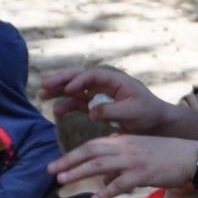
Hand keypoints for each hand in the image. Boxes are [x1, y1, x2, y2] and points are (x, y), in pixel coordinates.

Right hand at [40, 67, 174, 134]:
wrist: (155, 122)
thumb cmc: (147, 113)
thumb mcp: (131, 112)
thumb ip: (110, 111)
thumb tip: (90, 111)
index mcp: (115, 80)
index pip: (93, 75)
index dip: (79, 80)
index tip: (68, 89)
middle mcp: (105, 84)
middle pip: (79, 77)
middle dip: (61, 80)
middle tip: (44, 85)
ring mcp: (99, 94)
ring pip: (75, 89)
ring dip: (59, 91)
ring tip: (42, 95)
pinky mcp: (96, 105)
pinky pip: (78, 103)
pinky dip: (67, 105)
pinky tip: (56, 111)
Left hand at [50, 134, 197, 197]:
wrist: (193, 157)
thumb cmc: (169, 156)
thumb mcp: (141, 154)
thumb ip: (121, 164)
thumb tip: (105, 181)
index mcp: (125, 140)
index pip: (93, 145)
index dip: (74, 154)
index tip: (59, 162)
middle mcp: (126, 147)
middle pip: (90, 152)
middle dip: (68, 161)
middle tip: (50, 170)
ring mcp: (134, 160)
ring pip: (99, 165)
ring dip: (79, 173)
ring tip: (62, 181)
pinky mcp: (143, 174)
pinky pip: (120, 184)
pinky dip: (106, 192)